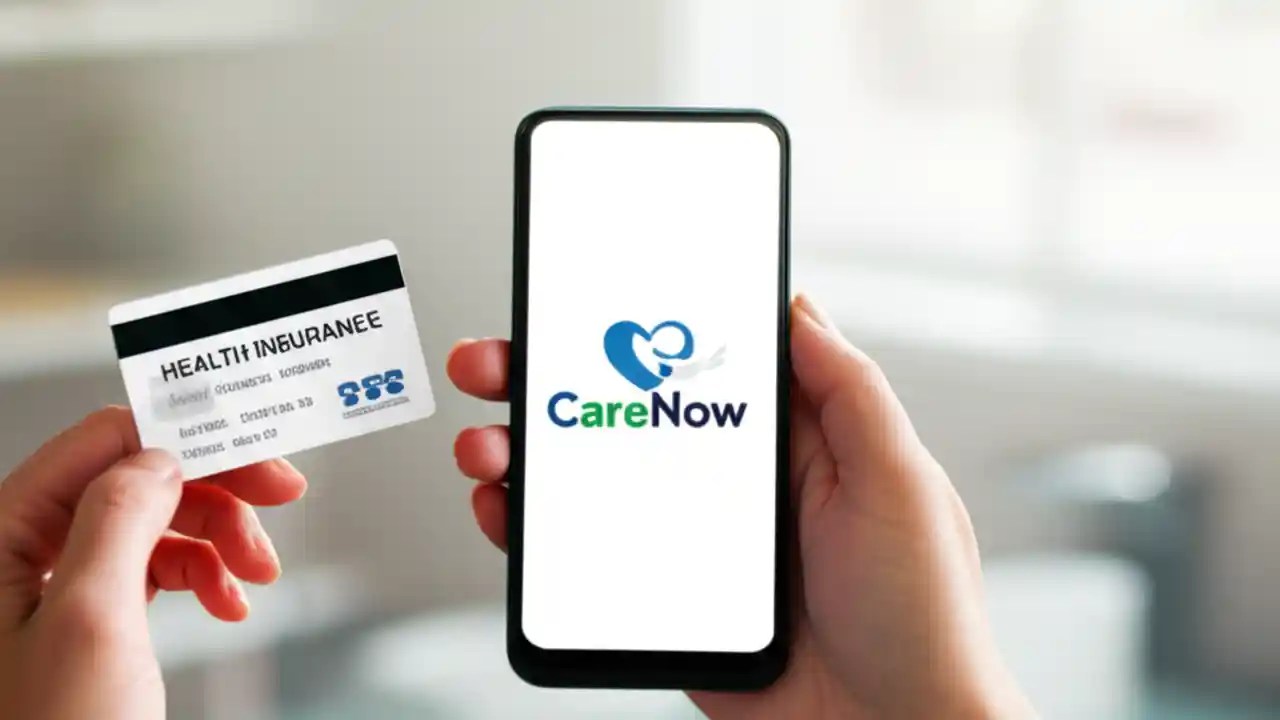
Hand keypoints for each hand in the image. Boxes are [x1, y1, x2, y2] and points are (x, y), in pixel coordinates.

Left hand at [0, 407, 306, 719]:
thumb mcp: (92, 620)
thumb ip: (118, 518)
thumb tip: (159, 454)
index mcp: (2, 536)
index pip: (101, 442)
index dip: (184, 432)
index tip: (256, 439)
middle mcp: (26, 552)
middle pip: (139, 477)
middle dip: (216, 490)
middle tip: (285, 495)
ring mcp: (60, 586)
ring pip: (158, 522)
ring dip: (220, 539)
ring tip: (258, 576)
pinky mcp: (93, 618)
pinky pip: (158, 569)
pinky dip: (206, 577)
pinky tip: (231, 604)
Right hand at [448, 295, 1034, 719]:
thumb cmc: (922, 616)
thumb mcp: (903, 484)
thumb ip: (851, 392)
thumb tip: (799, 308)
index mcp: (788, 439)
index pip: (697, 361)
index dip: (634, 326)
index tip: (577, 299)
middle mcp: (729, 480)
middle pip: (623, 410)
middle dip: (549, 378)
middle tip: (494, 361)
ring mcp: (690, 536)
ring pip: (589, 476)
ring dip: (524, 449)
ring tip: (487, 443)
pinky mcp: (660, 593)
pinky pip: (583, 550)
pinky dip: (530, 527)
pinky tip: (503, 508)